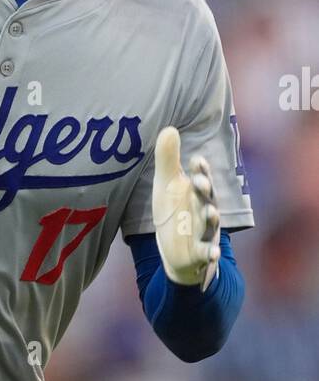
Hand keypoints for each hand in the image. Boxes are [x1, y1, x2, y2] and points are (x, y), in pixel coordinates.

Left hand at [152, 127, 220, 288]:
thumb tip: (169, 128)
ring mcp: (204, 231)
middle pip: (208, 198)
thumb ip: (168, 159)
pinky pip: (208, 253)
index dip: (200, 170)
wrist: (178, 250)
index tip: (197, 160)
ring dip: (212, 217)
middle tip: (200, 182)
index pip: (201, 178)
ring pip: (211, 223)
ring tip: (211, 212)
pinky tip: (214, 253)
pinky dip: (211, 253)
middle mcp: (204, 209)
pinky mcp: (200, 252)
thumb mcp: (167, 185)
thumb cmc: (176, 211)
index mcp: (197, 192)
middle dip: (205, 190)